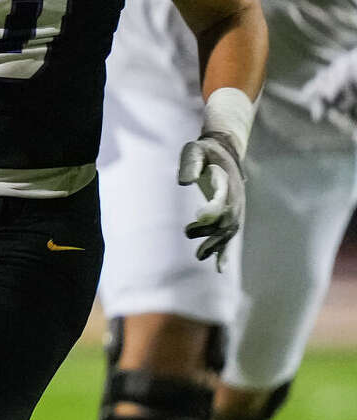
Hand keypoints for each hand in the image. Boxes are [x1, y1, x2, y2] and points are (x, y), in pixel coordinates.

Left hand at [179, 130, 244, 268]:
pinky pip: (230, 237)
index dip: (212, 209)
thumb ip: (190, 164)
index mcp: (226, 181)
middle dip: (210, 231)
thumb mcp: (195, 150)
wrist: (225, 152)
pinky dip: (225, 253)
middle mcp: (235, 198)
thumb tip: (183, 182)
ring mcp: (236, 209)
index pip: (222, 198)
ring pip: (229, 232)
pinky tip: (219, 269)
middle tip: (188, 232)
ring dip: (216, 245)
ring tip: (199, 256)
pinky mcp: (232, 216)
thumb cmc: (205, 152)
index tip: (199, 216)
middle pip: (227, 220)